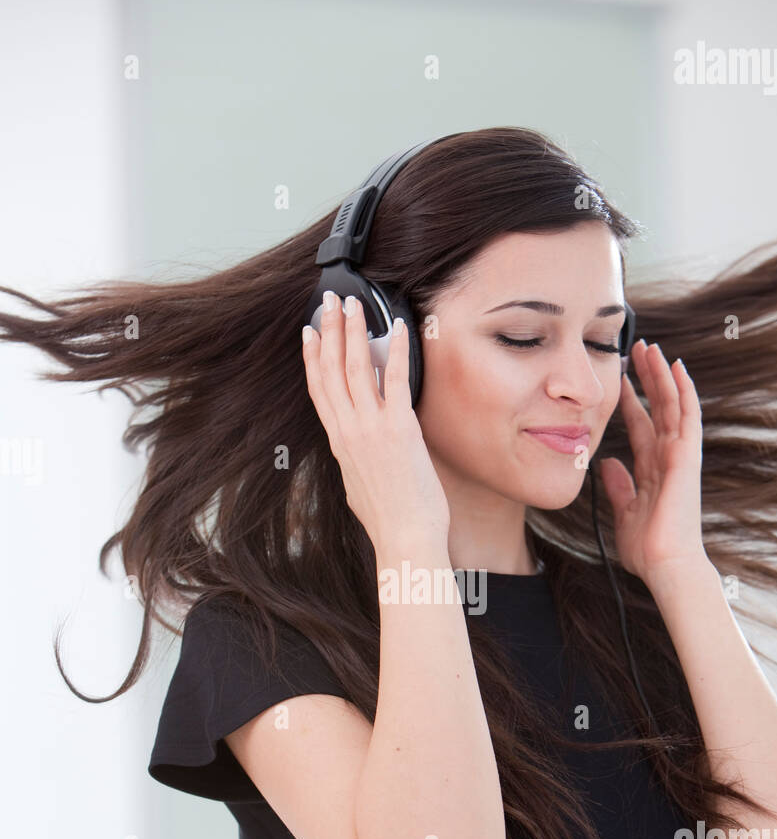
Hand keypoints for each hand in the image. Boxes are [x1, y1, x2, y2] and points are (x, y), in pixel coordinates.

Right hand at [301, 292, 450, 552]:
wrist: (404, 538)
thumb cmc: (388, 521)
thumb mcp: (358, 487)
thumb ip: (355, 461)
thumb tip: (357, 452)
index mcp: (339, 443)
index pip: (319, 389)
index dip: (312, 357)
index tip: (309, 331)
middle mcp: (349, 430)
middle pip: (331, 369)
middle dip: (329, 330)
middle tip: (328, 300)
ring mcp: (372, 427)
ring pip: (355, 367)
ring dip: (354, 330)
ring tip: (353, 303)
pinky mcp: (399, 428)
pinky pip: (394, 379)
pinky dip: (395, 350)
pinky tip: (398, 327)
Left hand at [596, 340, 706, 588]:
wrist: (665, 565)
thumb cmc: (648, 548)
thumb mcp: (625, 512)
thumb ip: (620, 486)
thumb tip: (608, 463)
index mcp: (653, 469)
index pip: (640, 426)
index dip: (630, 401)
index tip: (618, 379)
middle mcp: (669, 458)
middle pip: (658, 408)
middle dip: (647, 378)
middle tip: (636, 349)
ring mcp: (681, 456)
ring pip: (672, 405)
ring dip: (662, 376)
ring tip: (652, 348)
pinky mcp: (688, 458)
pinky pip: (688, 417)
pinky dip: (683, 392)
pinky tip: (676, 368)